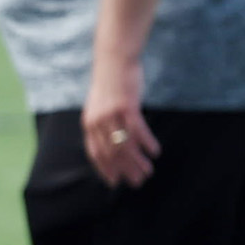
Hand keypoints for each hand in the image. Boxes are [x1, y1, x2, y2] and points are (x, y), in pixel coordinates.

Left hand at [83, 61, 159, 187]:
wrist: (114, 61)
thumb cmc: (110, 85)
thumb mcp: (99, 106)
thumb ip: (102, 124)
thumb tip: (110, 142)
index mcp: (89, 124)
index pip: (95, 153)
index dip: (105, 169)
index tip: (114, 182)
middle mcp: (97, 122)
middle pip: (112, 153)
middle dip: (125, 170)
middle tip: (137, 182)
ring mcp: (111, 115)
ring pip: (124, 145)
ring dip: (137, 161)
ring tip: (148, 172)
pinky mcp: (126, 107)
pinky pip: (137, 130)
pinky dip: (146, 143)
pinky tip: (154, 152)